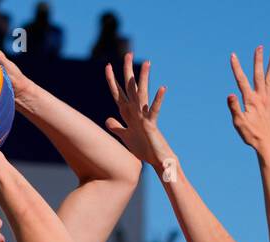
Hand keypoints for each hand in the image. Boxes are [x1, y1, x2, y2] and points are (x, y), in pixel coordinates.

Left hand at [104, 52, 171, 169]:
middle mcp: (136, 111)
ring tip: (147, 63)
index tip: (108, 66)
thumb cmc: (143, 148)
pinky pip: (155, 110)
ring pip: (143, 94)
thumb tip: (108, 120)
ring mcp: (144, 117)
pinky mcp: (152, 125)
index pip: (118, 94)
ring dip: (144, 79)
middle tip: (128, 53)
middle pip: (130, 88)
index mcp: (129, 114)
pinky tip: (162, 88)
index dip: (112, 81)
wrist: (157, 159)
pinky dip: (158, 100)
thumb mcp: (125, 136)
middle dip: (128, 71)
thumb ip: (117, 127)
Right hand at [227, 46, 269, 154]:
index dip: (236, 67)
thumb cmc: (251, 135)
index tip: (233, 55)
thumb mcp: (239, 123)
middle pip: (259, 75)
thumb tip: (230, 94)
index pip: (241, 80)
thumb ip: (234, 108)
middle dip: (258, 60)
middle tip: (260, 46)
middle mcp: (261, 98)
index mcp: (251, 100)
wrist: (267, 145)